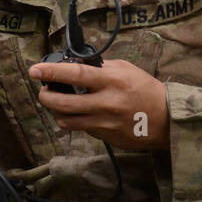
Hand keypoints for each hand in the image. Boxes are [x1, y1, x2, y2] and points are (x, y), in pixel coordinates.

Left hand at [29, 58, 169, 149]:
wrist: (167, 119)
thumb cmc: (146, 90)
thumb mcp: (127, 70)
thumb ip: (101, 67)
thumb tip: (76, 64)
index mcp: (112, 81)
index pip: (76, 74)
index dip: (52, 72)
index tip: (35, 70)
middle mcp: (106, 103)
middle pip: (63, 103)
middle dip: (46, 97)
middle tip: (44, 91)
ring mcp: (104, 123)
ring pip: (66, 121)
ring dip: (55, 111)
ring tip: (56, 103)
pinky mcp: (104, 137)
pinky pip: (80, 129)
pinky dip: (72, 121)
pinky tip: (75, 113)